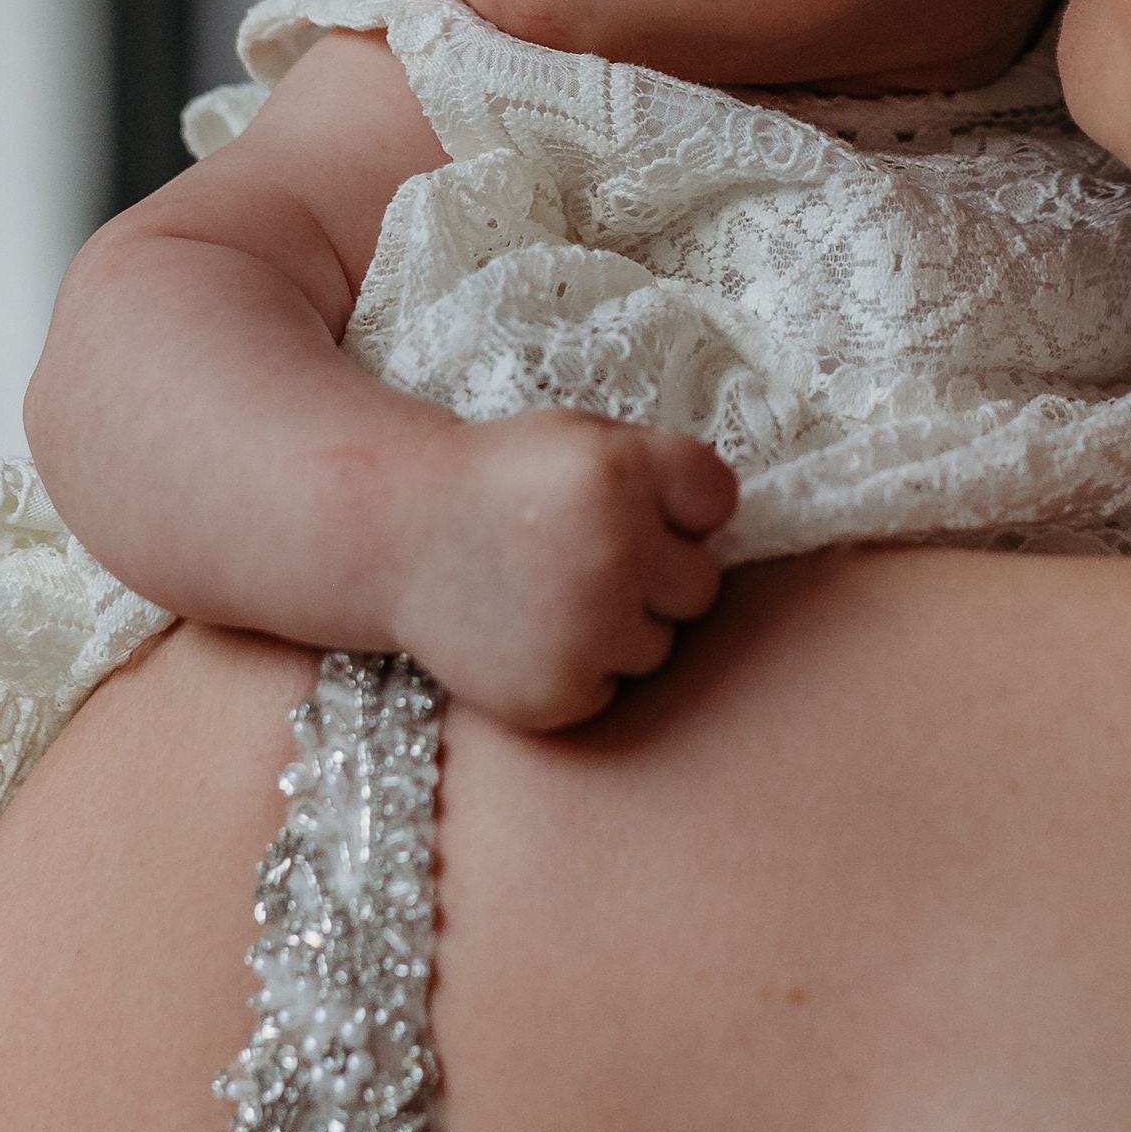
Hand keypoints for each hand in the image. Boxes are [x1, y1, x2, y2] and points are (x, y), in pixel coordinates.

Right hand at [390, 411, 738, 729]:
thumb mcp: (581, 439)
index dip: (682, 504)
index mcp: (621, 472)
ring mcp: (586, 629)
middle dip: (657, 573)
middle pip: (700, 585)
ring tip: (553, 591)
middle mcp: (612, 550)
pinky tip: (531, 630)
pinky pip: (612, 688)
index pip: (719, 499)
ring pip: (660, 644)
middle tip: (587, 553)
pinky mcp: (559, 692)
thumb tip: (733, 534)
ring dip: (621, 625)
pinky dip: (581, 668)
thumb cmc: (504, 481)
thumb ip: (660, 472)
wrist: (397, 534)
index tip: (636, 502)